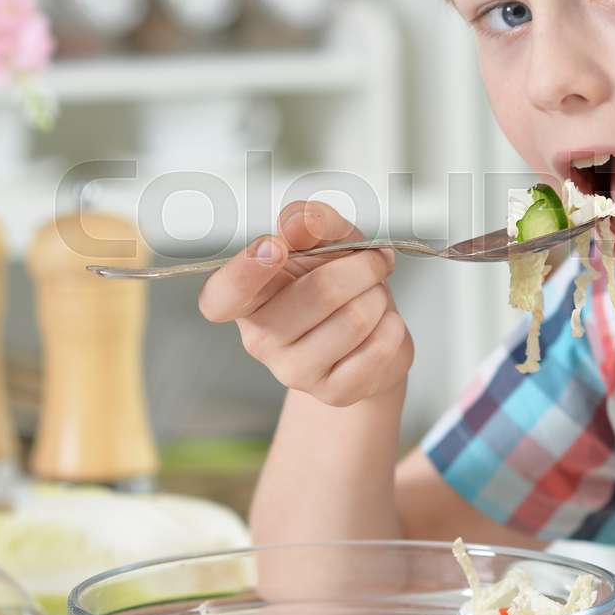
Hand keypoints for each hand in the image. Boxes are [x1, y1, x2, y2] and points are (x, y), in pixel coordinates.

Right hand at [198, 200, 413, 406]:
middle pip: (321, 292)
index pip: (222, 298)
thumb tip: (299, 221)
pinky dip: (393, 326)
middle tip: (371, 263)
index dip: (243, 273)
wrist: (372, 334)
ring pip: (356, 318)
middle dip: (363, 267)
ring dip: (379, 296)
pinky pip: (377, 350)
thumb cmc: (339, 283)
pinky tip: (383, 325)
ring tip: (373, 297)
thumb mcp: (327, 242)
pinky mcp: (333, 394)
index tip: (275, 247)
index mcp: (247, 298)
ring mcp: (294, 372)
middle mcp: (260, 339)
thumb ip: (313, 223)